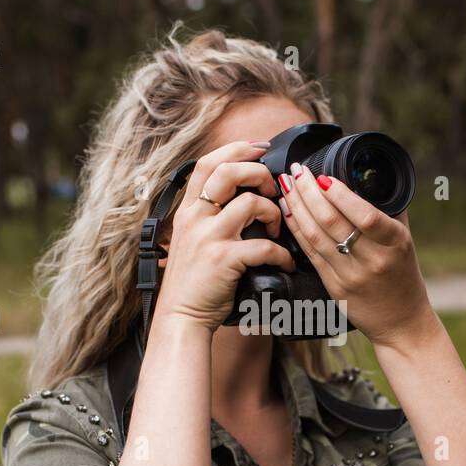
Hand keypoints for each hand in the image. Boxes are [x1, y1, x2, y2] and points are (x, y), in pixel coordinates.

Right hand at [153, 140, 295, 331]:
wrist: (180, 316)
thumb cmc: (192, 281)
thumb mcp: (190, 239)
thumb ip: (207, 216)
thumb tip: (238, 197)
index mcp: (188, 211)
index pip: (208, 163)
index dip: (237, 149)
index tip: (260, 149)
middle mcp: (196, 219)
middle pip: (228, 172)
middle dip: (258, 173)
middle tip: (272, 188)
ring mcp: (209, 238)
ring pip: (250, 204)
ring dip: (273, 212)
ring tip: (276, 228)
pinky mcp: (224, 260)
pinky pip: (264, 246)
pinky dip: (282, 254)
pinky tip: (285, 262)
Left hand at [278, 162, 437, 347]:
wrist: (401, 322)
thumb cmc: (404, 275)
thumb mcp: (405, 239)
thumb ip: (387, 210)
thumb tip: (367, 176)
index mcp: (395, 243)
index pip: (365, 216)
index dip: (340, 195)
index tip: (323, 176)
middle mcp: (373, 260)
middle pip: (333, 223)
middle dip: (309, 193)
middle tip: (297, 172)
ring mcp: (351, 276)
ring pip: (316, 237)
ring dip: (297, 208)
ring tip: (286, 186)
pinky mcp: (335, 288)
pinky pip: (311, 254)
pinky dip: (296, 230)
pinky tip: (287, 212)